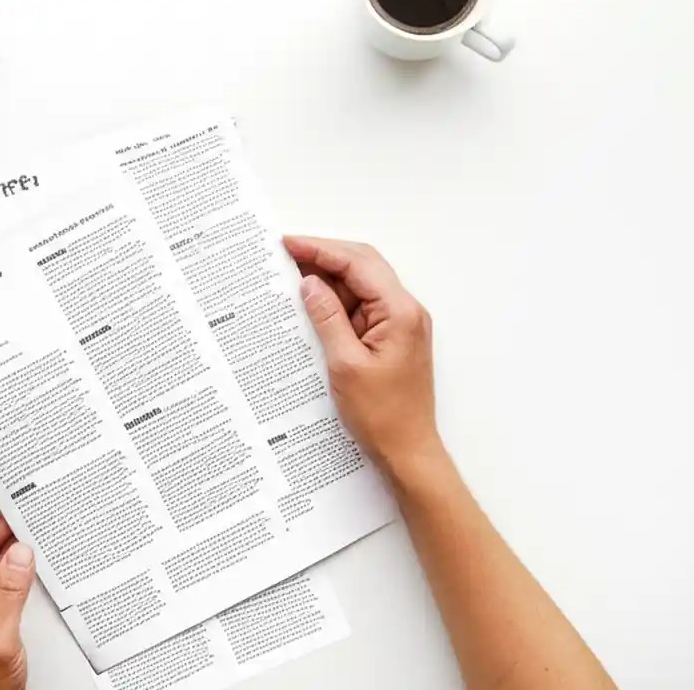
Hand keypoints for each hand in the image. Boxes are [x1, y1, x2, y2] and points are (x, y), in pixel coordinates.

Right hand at [284, 236, 440, 474]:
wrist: (407, 450)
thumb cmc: (382, 416)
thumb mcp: (345, 365)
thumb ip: (327, 318)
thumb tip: (310, 284)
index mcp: (399, 313)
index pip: (357, 264)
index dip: (320, 249)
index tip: (288, 244)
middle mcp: (405, 311)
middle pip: (362, 266)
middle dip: (324, 256)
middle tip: (286, 253)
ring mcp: (399, 324)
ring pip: (360, 285)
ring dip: (328, 278)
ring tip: (290, 276)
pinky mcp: (389, 338)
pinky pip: (360, 308)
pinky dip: (336, 302)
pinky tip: (311, 304)